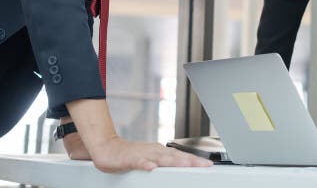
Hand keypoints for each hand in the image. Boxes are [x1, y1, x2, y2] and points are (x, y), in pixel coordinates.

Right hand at [65, 98, 210, 172]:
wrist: (107, 148)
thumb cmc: (129, 155)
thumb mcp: (151, 159)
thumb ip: (164, 162)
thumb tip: (181, 165)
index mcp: (160, 151)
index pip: (181, 156)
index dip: (195, 160)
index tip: (208, 164)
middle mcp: (154, 151)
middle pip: (176, 156)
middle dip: (191, 161)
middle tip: (205, 165)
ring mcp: (143, 154)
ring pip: (161, 158)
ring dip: (174, 161)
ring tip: (186, 165)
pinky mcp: (130, 159)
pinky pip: (138, 162)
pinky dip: (145, 165)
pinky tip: (151, 168)